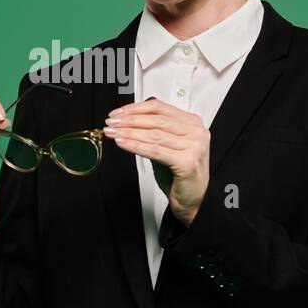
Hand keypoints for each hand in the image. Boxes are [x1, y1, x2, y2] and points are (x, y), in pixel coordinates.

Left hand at [104, 98, 209, 224]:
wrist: (193, 199)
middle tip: (112, 122)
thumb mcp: (167, 146)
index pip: (160, 108)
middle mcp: (196, 132)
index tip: (118, 112)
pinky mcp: (187, 162)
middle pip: (156, 120)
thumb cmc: (179, 174)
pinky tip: (123, 143)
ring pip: (154, 135)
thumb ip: (154, 131)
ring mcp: (194, 147)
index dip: (135, 108)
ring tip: (113, 132)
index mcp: (192, 123)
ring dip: (129, 132)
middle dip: (129, 120)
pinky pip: (155, 151)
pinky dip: (136, 146)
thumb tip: (126, 120)